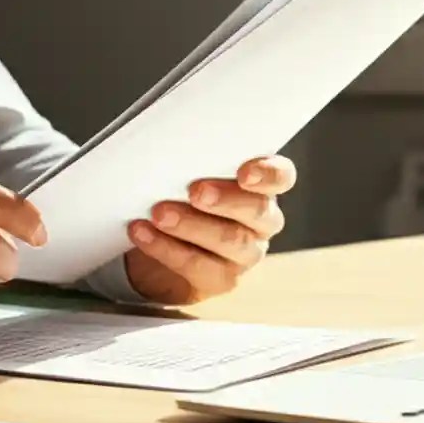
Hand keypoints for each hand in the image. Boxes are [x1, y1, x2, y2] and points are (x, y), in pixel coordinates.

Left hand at [125, 156, 296, 304]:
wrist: (157, 245)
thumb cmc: (177, 196)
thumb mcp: (185, 174)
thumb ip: (190, 162)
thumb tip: (165, 143)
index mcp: (260, 187)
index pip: (280, 176)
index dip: (268, 174)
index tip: (244, 173)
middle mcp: (262, 220)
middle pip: (257, 210)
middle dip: (224, 200)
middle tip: (194, 191)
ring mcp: (246, 253)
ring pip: (231, 240)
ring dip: (192, 225)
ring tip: (159, 213)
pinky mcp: (222, 279)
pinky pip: (199, 266)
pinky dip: (166, 248)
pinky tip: (143, 233)